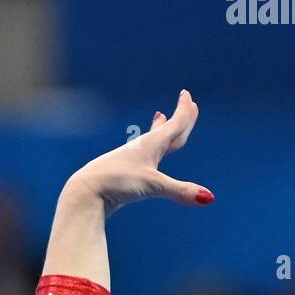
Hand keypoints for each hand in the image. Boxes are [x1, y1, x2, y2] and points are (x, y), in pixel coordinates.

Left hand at [65, 89, 212, 215]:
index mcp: (151, 145)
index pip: (173, 125)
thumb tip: (209, 198)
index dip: (184, 112)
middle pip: (166, 132)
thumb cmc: (116, 183)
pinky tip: (141, 158)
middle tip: (187, 104)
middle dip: (178, 119)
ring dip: (160, 130)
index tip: (187, 95)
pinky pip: (141, 159)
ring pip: (152, 143)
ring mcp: (130, 161)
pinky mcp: (122, 175)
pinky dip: (148, 152)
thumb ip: (180, 191)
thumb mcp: (152, 186)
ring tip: (159, 119)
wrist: (85, 193)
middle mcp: (141, 150)